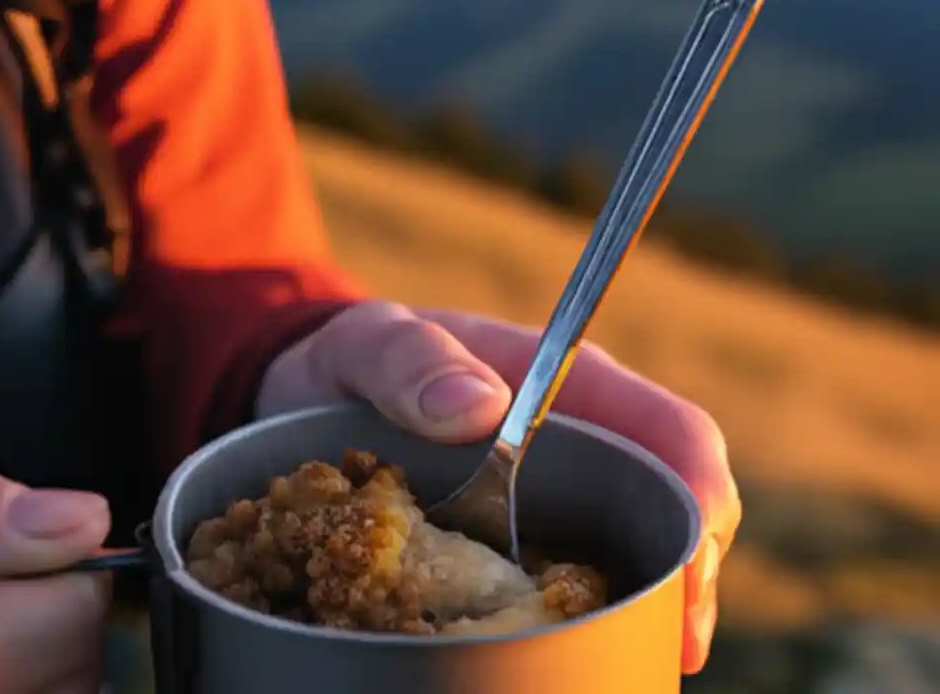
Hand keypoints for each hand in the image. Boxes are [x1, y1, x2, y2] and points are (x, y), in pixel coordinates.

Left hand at [258, 301, 739, 673]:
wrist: (307, 396)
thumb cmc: (352, 362)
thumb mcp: (366, 345)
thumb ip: (407, 360)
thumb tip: (478, 405)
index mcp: (566, 385)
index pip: (670, 432)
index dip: (699, 496)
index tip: (693, 569)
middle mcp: (579, 445)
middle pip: (672, 506)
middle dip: (690, 576)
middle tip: (678, 647)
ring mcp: (555, 499)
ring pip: (633, 553)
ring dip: (645, 606)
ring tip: (635, 663)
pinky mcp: (518, 543)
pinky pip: (568, 583)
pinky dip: (579, 618)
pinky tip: (567, 655)